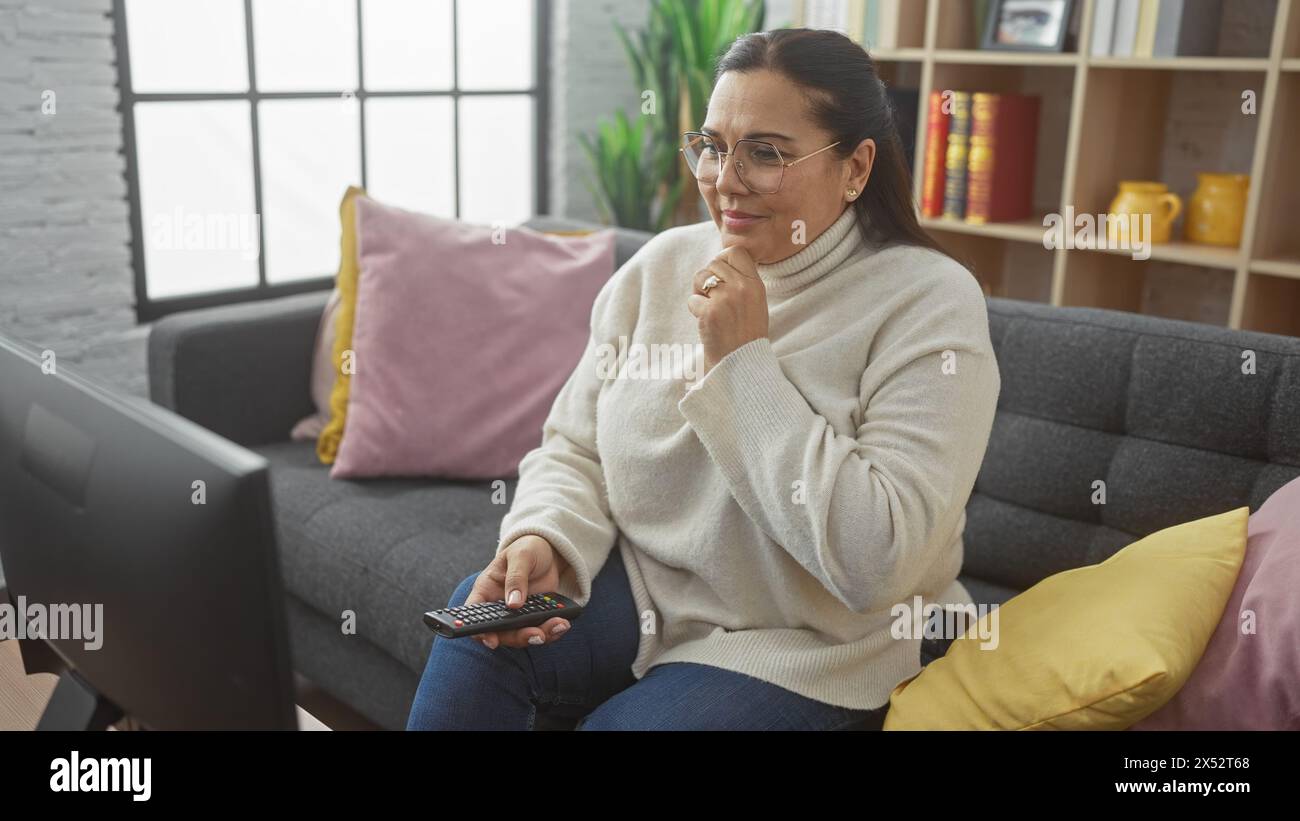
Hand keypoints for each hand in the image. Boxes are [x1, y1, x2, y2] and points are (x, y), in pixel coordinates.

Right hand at [467, 534, 571, 649]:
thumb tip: (513, 603)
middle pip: (501, 632)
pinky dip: (552, 631)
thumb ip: (516, 577)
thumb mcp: (521, 556)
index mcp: (486, 591)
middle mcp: (499, 608)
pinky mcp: (534, 618)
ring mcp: (517, 615)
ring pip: (522, 635)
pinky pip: (540, 631)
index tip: (492, 640)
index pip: (474, 615)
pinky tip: (562, 624)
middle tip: (537, 634)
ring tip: (558, 625)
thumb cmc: (527, 549)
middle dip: (519, 637)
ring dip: (540, 635)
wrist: (548, 552)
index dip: (479, 630)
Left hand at [686, 245, 768, 374]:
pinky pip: (692, 300)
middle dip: (709, 278)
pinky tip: (707, 322)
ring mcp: (725, 299)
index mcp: (755, 284)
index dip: (724, 259)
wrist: (742, 362)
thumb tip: (721, 260)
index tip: (722, 275)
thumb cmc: (746, 333)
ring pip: (701, 277)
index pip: (736, 252)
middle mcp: (742, 288)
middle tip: (713, 297)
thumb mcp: (755, 302)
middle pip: (714, 263)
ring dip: (700, 291)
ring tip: (710, 308)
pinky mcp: (709, 312)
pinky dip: (695, 310)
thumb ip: (742, 281)